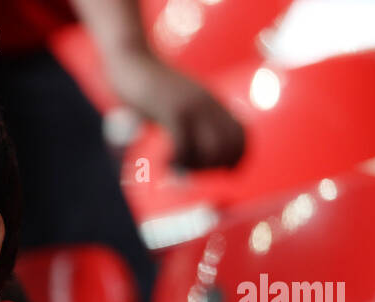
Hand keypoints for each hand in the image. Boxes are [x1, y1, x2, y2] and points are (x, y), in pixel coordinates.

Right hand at [110, 53, 246, 168]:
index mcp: (214, 103)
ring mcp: (191, 107)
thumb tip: (189, 153)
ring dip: (194, 168)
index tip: (213, 170)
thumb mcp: (179, 103)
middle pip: (230, 148)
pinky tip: (164, 163)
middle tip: (189, 169)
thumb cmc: (150, 87)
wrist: (132, 59)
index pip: (242, 136)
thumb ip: (190, 122)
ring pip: (210, 151)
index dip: (234, 159)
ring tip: (175, 167)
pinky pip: (184, 146)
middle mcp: (208, 105)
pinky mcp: (171, 110)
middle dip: (212, 168)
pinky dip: (177, 162)